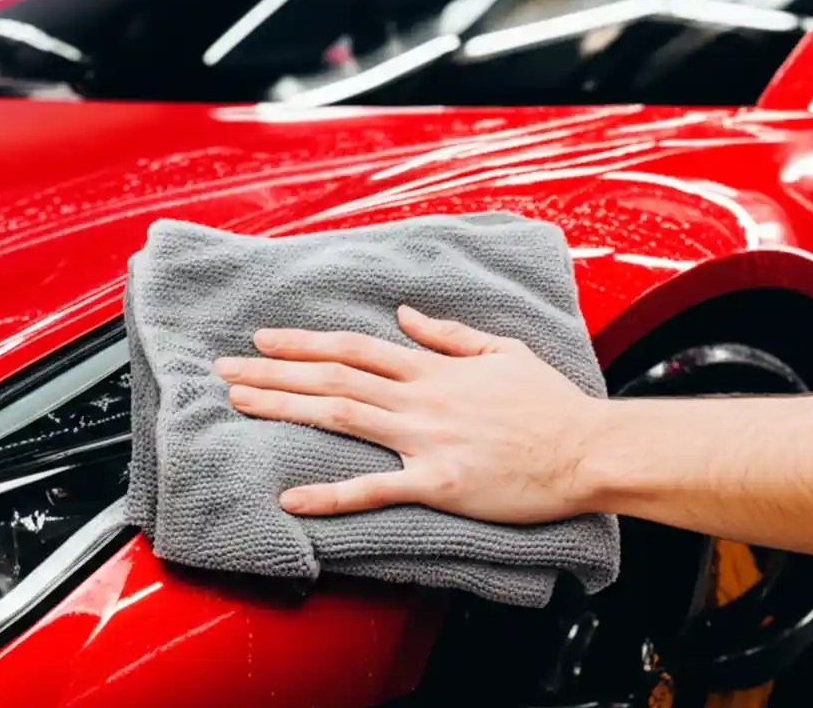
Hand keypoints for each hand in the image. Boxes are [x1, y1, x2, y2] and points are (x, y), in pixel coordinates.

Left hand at [214, 306, 599, 522]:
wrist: (588, 449)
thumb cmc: (550, 404)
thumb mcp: (503, 351)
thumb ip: (449, 334)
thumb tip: (404, 313)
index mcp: (435, 369)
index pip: (355, 348)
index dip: (304, 342)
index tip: (263, 339)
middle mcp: (421, 398)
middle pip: (334, 378)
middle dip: (275, 372)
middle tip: (224, 370)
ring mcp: (426, 440)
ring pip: (342, 417)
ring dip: (286, 408)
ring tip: (239, 404)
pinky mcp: (438, 482)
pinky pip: (374, 489)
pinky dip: (329, 495)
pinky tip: (289, 499)